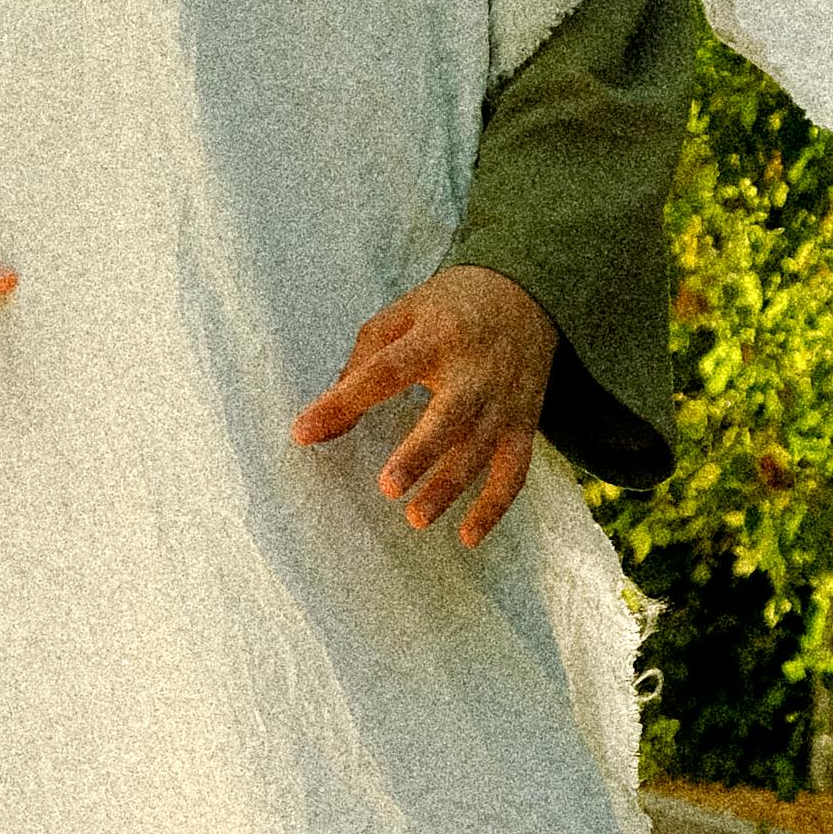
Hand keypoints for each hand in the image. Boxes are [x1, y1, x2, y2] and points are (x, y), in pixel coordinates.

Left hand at [291, 261, 556, 550]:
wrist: (529, 296)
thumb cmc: (448, 310)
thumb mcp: (402, 315)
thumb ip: (360, 365)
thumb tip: (322, 424)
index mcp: (437, 336)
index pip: (386, 371)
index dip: (344, 401)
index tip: (303, 432)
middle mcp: (476, 370)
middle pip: (450, 415)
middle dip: (422, 453)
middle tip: (388, 488)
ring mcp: (504, 401)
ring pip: (481, 450)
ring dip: (450, 487)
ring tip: (415, 518)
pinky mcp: (523, 424)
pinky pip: (514, 471)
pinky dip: (494, 506)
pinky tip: (467, 537)